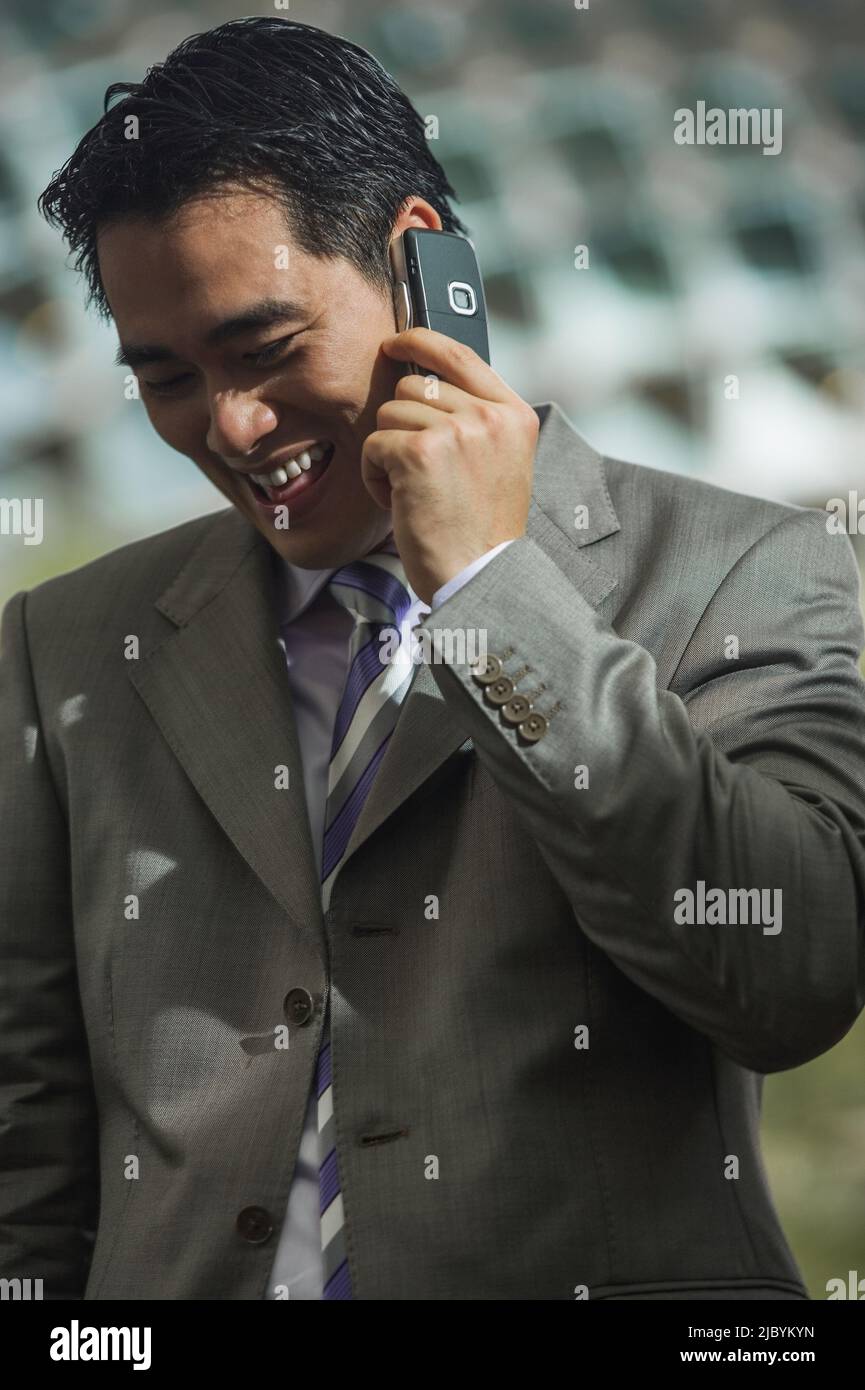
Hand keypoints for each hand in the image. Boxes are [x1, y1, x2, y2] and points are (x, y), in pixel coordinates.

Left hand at [361, 328, 538, 604]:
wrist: (479, 578)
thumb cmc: (480, 533)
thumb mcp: (499, 464)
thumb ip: (474, 420)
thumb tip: (424, 382)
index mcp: (513, 416)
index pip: (461, 355)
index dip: (421, 342)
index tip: (395, 343)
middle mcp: (488, 416)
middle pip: (414, 386)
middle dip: (403, 426)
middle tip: (422, 473)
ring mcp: (455, 431)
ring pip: (389, 414)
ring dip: (389, 455)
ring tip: (415, 492)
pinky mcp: (419, 452)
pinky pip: (373, 445)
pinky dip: (376, 478)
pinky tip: (402, 504)